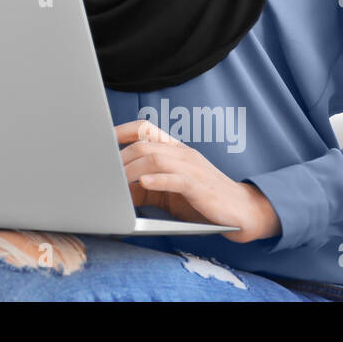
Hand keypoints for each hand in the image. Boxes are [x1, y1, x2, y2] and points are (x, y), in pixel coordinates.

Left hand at [116, 119, 280, 243]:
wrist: (242, 212)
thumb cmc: (202, 200)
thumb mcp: (167, 193)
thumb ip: (144, 188)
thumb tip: (116, 190)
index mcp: (175, 150)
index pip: (145, 129)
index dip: (120, 131)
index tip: (99, 140)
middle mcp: (183, 154)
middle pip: (144, 145)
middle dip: (120, 158)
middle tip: (103, 172)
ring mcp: (193, 168)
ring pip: (156, 158)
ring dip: (132, 170)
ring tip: (116, 181)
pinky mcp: (201, 187)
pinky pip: (177, 179)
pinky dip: (158, 180)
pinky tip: (144, 183)